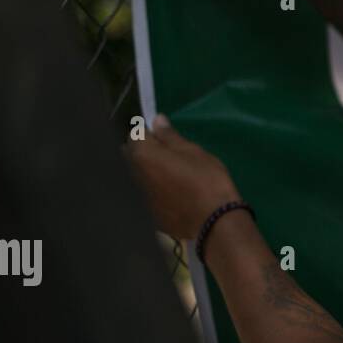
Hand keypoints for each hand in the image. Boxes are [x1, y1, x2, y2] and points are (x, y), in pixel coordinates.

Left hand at [124, 114, 241, 240]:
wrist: (212, 221)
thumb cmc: (206, 179)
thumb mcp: (192, 151)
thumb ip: (170, 136)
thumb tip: (157, 120)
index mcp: (142, 155)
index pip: (135, 134)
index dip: (150, 133)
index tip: (165, 138)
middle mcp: (132, 174)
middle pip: (129, 155)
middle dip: (141, 151)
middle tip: (166, 155)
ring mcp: (136, 195)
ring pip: (134, 175)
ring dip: (144, 170)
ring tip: (168, 175)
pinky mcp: (144, 211)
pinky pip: (141, 193)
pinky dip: (149, 189)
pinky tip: (169, 194)